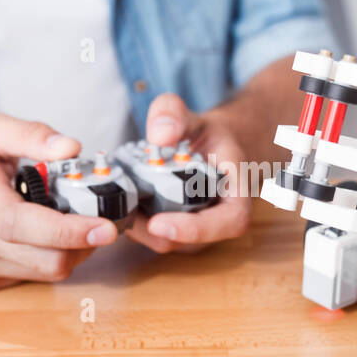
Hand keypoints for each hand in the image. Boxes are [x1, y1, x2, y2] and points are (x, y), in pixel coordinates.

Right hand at [0, 113, 118, 288]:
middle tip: (96, 219)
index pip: (23, 225)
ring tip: (65, 223)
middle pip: (47, 259)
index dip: (69, 231)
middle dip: (83, 242)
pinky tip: (34, 238)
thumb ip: (31, 135)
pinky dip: (42, 259)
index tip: (106, 227)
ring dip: (67, 252)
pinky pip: (27, 278)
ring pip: (43, 273)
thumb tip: (72, 147)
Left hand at [126, 94, 250, 253]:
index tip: (158, 223)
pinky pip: (151, 236)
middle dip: (147, 224)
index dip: (195, 229)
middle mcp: (217, 220)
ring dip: (136, 222)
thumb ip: (175, 115)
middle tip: (120, 196)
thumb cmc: (209, 138)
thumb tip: (158, 136)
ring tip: (119, 190)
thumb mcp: (194, 117)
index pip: (229, 222)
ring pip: (162, 241)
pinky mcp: (174, 234)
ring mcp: (194, 232)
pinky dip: (133, 219)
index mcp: (237, 194)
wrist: (211, 152)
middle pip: (185, 240)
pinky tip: (121, 196)